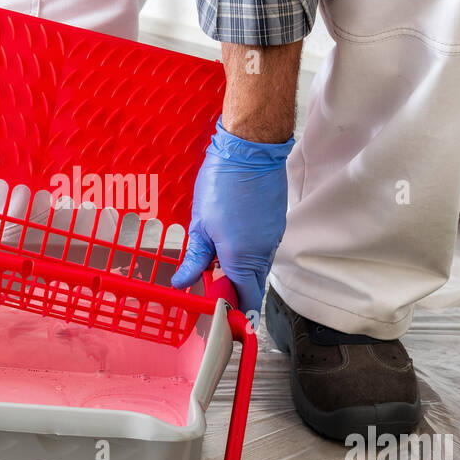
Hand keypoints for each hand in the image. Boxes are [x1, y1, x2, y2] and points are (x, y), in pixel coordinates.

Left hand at [171, 119, 292, 316]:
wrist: (250, 150)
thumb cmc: (222, 182)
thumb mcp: (200, 225)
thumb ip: (195, 259)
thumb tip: (182, 283)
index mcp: (241, 258)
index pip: (246, 298)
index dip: (234, 308)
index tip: (219, 310)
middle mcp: (263, 252)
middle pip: (253, 286)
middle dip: (237, 292)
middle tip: (214, 287)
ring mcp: (273, 238)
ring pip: (259, 267)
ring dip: (242, 271)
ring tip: (219, 260)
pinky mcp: (276, 224)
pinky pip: (265, 249)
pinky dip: (250, 253)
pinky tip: (233, 240)